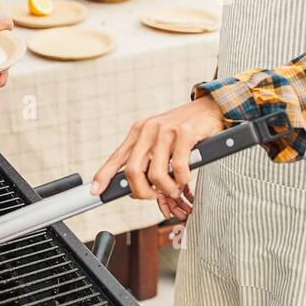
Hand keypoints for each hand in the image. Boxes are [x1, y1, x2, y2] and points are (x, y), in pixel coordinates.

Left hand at [89, 96, 224, 202]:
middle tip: (154, 197)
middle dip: (142, 192)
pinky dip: (182, 180)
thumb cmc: (183, 127)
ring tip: (174, 189)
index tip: (96, 191)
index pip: (117, 157)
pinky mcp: (185, 133)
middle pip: (134, 171)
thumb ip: (146, 159)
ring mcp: (166, 131)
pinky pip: (178, 168)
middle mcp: (148, 129)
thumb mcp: (158, 138)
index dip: (104, 176)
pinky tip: (185, 178)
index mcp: (138, 131)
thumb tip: (134, 187)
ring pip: (156, 174)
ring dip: (166, 189)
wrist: (209, 107)